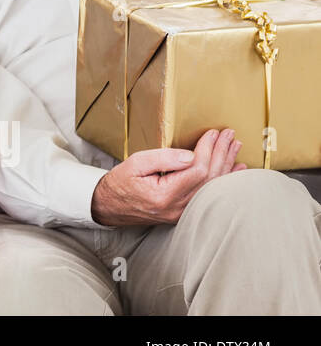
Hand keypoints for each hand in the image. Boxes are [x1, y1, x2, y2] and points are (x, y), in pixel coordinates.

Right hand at [90, 128, 243, 225]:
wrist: (110, 206)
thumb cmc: (120, 182)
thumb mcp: (135, 164)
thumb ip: (162, 158)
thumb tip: (190, 155)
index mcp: (164, 195)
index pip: (197, 170)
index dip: (208, 150)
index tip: (212, 133)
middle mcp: (178, 207)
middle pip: (210, 179)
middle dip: (221, 153)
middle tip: (229, 135)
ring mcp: (184, 212)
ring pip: (213, 187)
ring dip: (226, 164)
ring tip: (235, 146)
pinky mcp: (185, 212)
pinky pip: (209, 194)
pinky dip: (224, 180)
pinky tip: (236, 170)